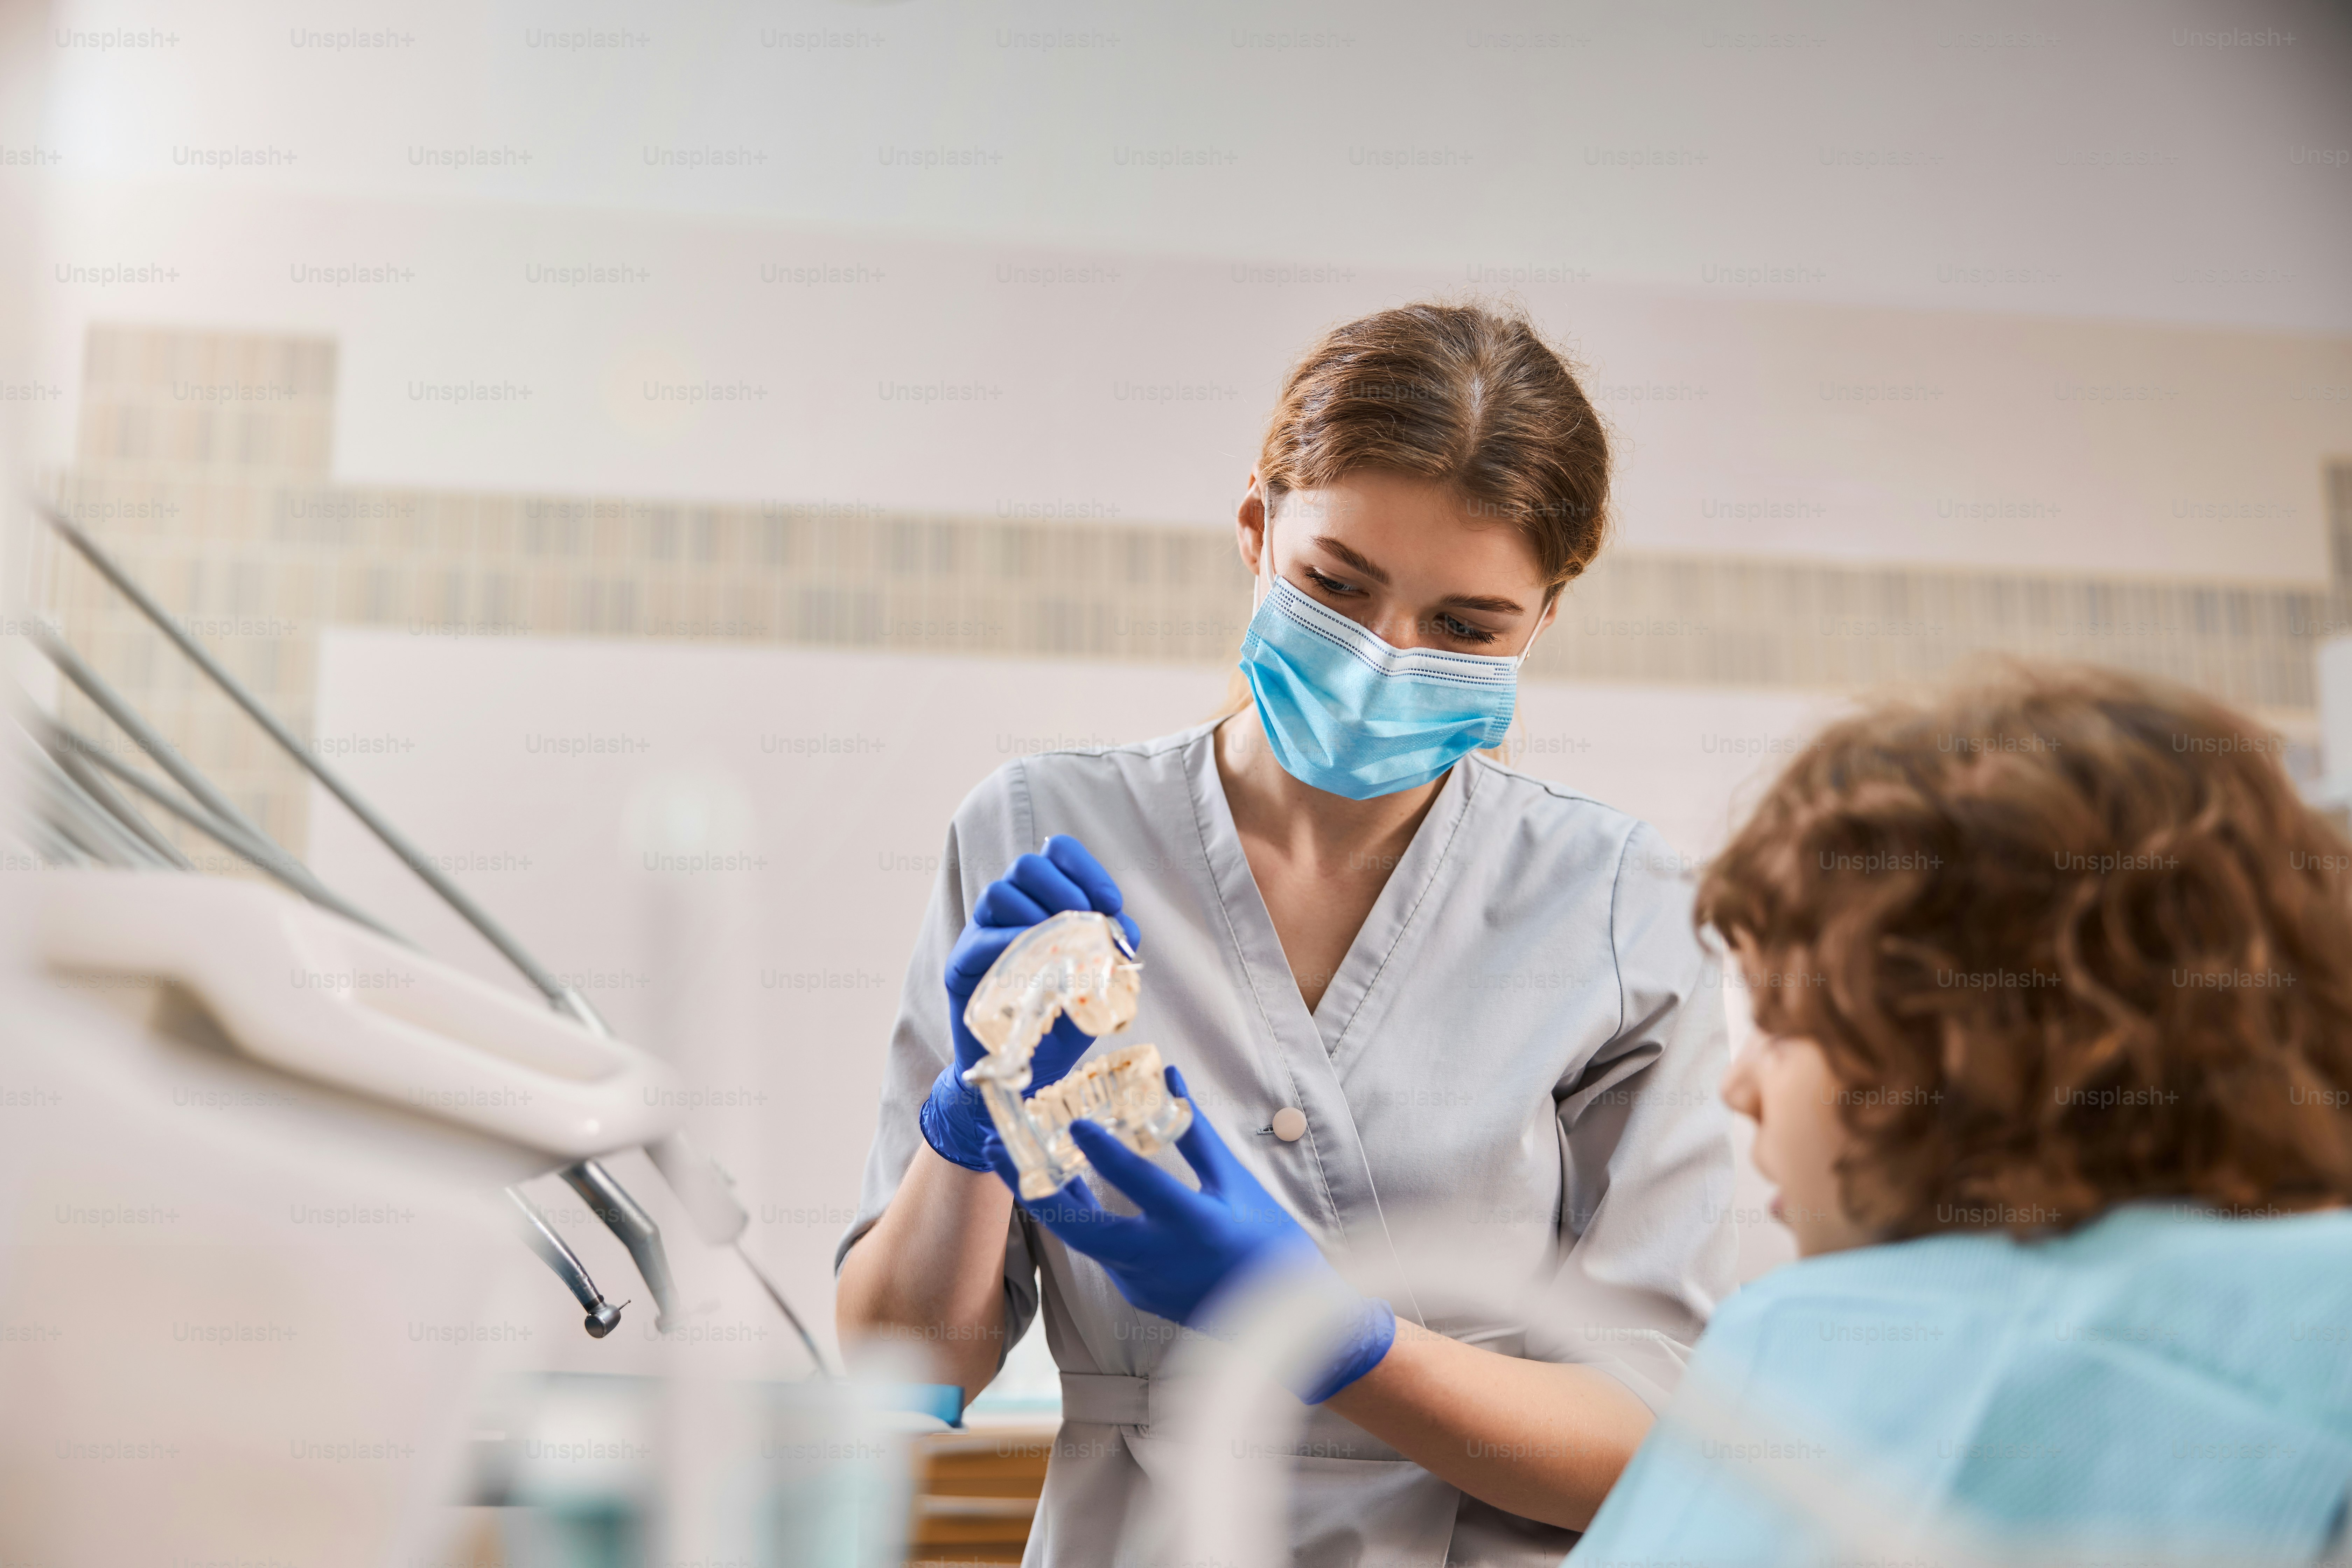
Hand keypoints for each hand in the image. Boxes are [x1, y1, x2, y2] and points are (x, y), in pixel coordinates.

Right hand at [919, 835, 1139, 1170]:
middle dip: (1062, 887)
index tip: (1111, 902)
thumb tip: (1123, 929)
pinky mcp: (963, 963)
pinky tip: (1035, 960)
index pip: (1058, 855)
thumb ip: (1112, 950)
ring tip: (1061, 945)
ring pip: (999, 893)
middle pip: (1027, 865)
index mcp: (1045, 901)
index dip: (1085, 869)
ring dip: (1036, 913)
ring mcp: (984, 932)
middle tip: (1085, 920)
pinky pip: (981, 938)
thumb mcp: (1101, 980)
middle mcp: (1011, 909)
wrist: (1033, 1066)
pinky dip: (1011, 942)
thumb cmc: (1067, 1017)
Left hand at [986, 1067, 1396, 1402]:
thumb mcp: (1233, 1181)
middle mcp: (1159, 1258)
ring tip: (1017, 1161)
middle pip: (1079, 1226)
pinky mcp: (1134, 1291)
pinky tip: (1069, 1187)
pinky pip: (1099, 1250)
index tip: (1075, 1122)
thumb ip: (1194, 1132)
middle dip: (1031, 1187)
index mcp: (1193, 1223)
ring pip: (1080, 1239)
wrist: (1280, 1318)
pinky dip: (1080, 1217)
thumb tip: (1170, 1078)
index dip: (1105, 1152)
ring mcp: (1141, 1281)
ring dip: (1050, 1199)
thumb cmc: (1266, 1241)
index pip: (1140, 1184)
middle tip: (996, 1149)